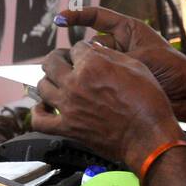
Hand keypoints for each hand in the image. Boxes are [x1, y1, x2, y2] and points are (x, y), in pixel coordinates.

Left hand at [32, 41, 185, 171]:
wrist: (148, 137)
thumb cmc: (148, 103)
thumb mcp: (136, 66)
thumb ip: (110, 55)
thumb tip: (95, 50)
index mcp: (92, 64)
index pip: (76, 48)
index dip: (82, 49)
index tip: (85, 54)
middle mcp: (75, 83)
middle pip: (51, 62)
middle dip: (58, 58)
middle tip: (64, 62)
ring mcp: (68, 106)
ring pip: (42, 86)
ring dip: (48, 81)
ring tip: (55, 82)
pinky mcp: (67, 127)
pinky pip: (39, 120)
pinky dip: (37, 112)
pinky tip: (43, 107)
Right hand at [57, 7, 185, 124]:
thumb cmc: (172, 70)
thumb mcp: (140, 58)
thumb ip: (112, 58)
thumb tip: (84, 58)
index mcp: (128, 29)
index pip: (96, 17)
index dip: (77, 16)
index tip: (59, 21)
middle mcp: (120, 44)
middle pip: (89, 44)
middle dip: (81, 52)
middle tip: (72, 61)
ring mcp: (118, 63)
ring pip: (90, 63)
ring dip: (86, 70)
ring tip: (84, 78)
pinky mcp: (116, 81)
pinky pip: (97, 79)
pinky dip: (90, 83)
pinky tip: (87, 89)